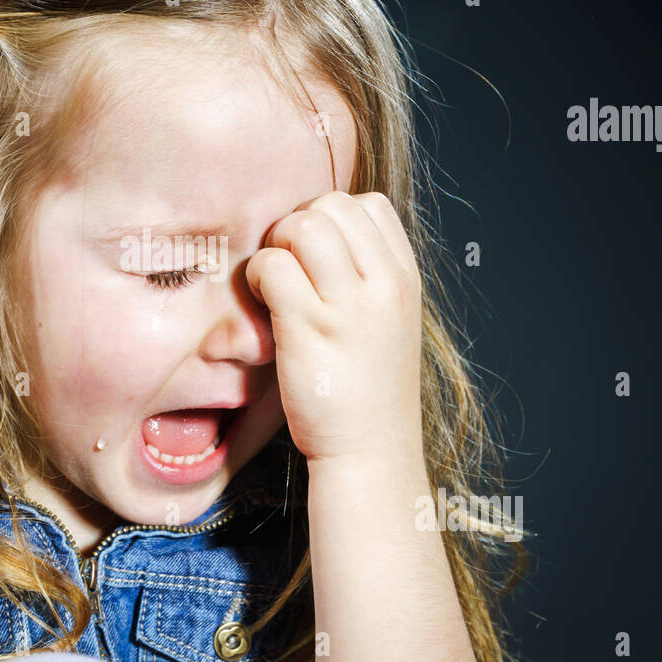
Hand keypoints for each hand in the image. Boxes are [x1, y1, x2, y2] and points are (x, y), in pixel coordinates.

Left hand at [245, 190, 422, 465]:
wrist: (372, 455)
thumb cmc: (367, 392)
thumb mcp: (388, 323)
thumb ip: (367, 278)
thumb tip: (321, 234)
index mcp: (405, 280)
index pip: (369, 205)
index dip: (332, 220)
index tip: (317, 259)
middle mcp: (384, 286)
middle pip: (332, 205)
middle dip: (297, 227)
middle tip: (289, 270)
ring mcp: (349, 307)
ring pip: (302, 226)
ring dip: (276, 247)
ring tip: (274, 286)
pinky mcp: (310, 329)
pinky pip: (273, 267)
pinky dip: (257, 277)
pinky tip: (263, 305)